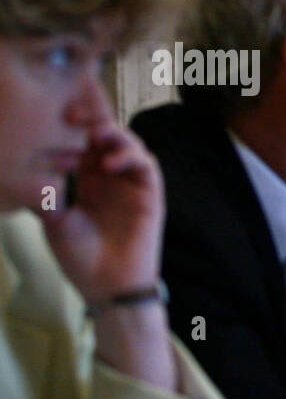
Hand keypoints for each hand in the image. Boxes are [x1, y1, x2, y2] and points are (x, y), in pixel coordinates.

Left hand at [38, 121, 163, 303]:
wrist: (106, 286)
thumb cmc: (80, 258)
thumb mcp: (52, 220)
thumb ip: (45, 192)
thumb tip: (21, 169)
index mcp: (88, 180)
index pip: (85, 142)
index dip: (74, 125)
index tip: (53, 115)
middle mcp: (111, 178)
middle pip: (109, 136)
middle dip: (93, 118)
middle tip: (71, 112)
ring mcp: (133, 185)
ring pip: (130, 145)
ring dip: (114, 134)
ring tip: (93, 132)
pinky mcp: (150, 196)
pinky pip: (147, 166)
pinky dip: (131, 157)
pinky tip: (108, 163)